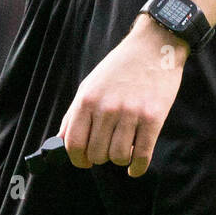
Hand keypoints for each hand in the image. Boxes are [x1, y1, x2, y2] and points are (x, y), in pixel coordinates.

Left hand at [59, 15, 188, 176]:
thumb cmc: (120, 67)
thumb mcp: (90, 84)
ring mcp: (131, 114)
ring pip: (118, 156)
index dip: (77, 159)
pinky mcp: (153, 118)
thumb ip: (75, 114)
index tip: (83, 162)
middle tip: (107, 149)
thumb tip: (62, 143)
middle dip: (100, 157)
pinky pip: (141, 155)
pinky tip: (135, 167)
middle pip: (97, 153)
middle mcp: (107, 108)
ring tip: (123, 150)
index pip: (74, 143)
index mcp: (87, 99)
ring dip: (119, 159)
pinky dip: (137, 167)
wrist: (154, 47)